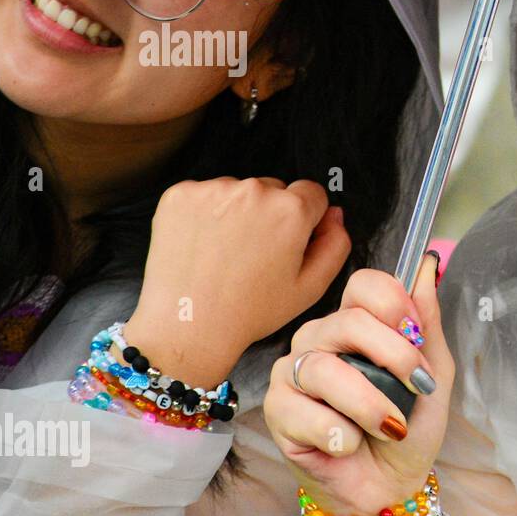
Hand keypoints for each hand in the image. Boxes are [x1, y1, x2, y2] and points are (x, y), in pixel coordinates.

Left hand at [124, 177, 351, 385]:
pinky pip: (204, 194)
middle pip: (274, 189)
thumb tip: (334, 215)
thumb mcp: (310, 288)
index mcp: (291, 211)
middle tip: (255, 255)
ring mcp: (213, 190)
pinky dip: (205, 214)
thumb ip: (335, 245)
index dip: (306, 220)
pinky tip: (204, 246)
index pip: (312, 193)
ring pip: (238, 191)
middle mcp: (254, 191)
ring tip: (226, 254)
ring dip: (237, 212)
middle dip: (270, 214)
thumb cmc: (249, 312)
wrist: (188, 325)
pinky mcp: (180, 194)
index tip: (289, 241)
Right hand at [264, 256, 454, 515]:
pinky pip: (301, 410)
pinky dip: (336, 433)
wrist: (391, 485)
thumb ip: (427, 323)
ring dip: (368, 403)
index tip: (416, 333)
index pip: (364, 285)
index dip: (393, 303)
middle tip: (418, 387)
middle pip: (346, 322)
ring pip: (323, 369)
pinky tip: (348, 446)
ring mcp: (293, 373)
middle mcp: (319, 340)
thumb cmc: (409, 428)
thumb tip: (427, 267)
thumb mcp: (433, 375)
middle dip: (393, 356)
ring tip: (390, 428)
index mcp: (356, 324)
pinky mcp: (277, 411)